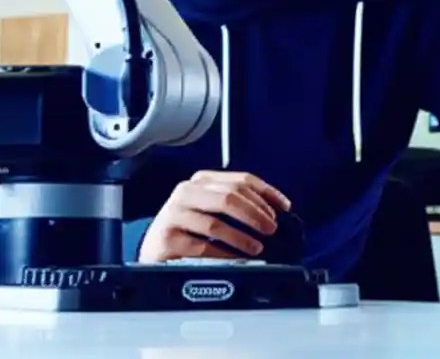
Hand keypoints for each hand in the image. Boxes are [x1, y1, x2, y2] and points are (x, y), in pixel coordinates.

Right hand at [138, 170, 291, 262]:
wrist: (154, 249)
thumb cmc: (190, 228)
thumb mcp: (212, 208)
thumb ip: (238, 203)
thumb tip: (277, 210)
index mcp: (201, 180)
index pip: (241, 179)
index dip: (266, 193)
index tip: (284, 208)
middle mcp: (186, 192)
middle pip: (229, 198)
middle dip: (255, 214)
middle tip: (271, 229)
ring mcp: (174, 214)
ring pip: (216, 223)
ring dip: (242, 237)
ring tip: (257, 247)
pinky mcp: (167, 238)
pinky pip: (203, 246)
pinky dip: (224, 254)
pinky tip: (236, 259)